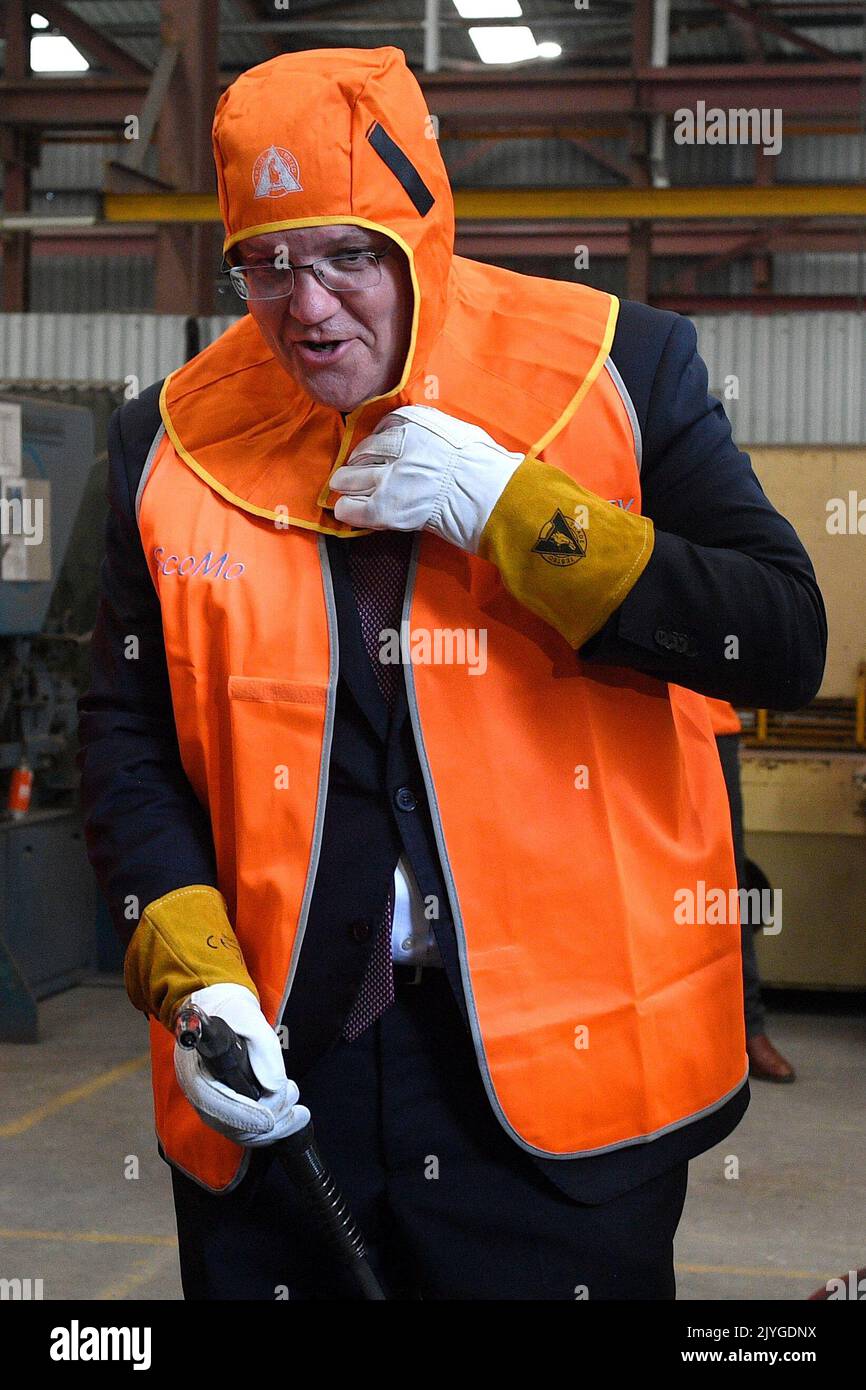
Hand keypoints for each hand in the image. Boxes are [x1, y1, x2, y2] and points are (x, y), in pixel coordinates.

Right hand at [173, 983, 310, 1147]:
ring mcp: (209, 1102)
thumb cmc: (230, 1011)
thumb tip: (274, 1087)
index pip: (219, 1106)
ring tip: (299, 1113)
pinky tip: (288, 1116)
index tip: (273, 1118)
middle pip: (232, 1126)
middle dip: (270, 1123)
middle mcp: (198, 1092)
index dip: (247, 1117)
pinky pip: (243, 1127)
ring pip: (240, 1132)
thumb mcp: (249, 1019)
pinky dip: (268, 1127)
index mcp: (197, 1070)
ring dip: (274, 1127)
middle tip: (298, 1112)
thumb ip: (263, 1051)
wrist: (218, 1009)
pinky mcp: (222, 1105)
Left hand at [331, 404, 524, 552]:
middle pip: (359, 454)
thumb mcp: (455, 432)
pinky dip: (347, 510)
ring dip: (347, 486)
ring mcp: (385, 477)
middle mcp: (393, 446)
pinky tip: (348, 511)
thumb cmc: (481, 466)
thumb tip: (426, 440)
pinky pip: (350, 508)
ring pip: (348, 479)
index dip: (375, 447)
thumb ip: (432, 432)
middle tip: (356, 475)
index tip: (378, 456)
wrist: (486, 495)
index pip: (379, 430)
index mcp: (410, 422)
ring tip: (348, 491)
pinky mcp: (382, 507)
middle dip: (357, 466)